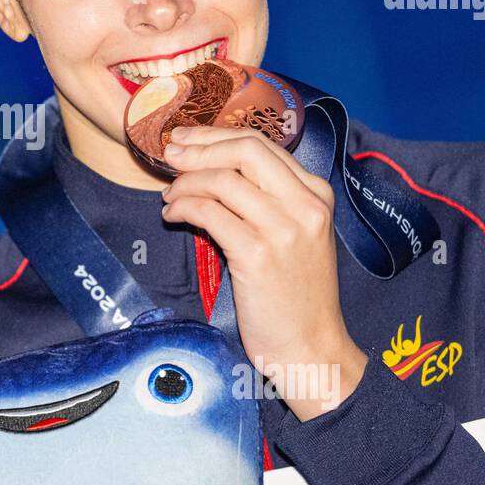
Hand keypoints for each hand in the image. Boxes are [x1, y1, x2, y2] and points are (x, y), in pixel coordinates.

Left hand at [161, 124, 366, 420]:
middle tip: (169, 155)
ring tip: (169, 197)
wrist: (311, 349)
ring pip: (221, 179)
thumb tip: (210, 169)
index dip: (216, 136)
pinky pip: (208, 213)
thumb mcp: (293, 236)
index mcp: (316, 193)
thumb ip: (265, 200)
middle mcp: (306, 204)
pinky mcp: (258, 254)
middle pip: (244, 149)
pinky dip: (183, 207)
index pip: (262, 143)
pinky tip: (173, 216)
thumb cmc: (294, 295)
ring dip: (185, 182)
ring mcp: (284, 228)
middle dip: (198, 147)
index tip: (186, 139)